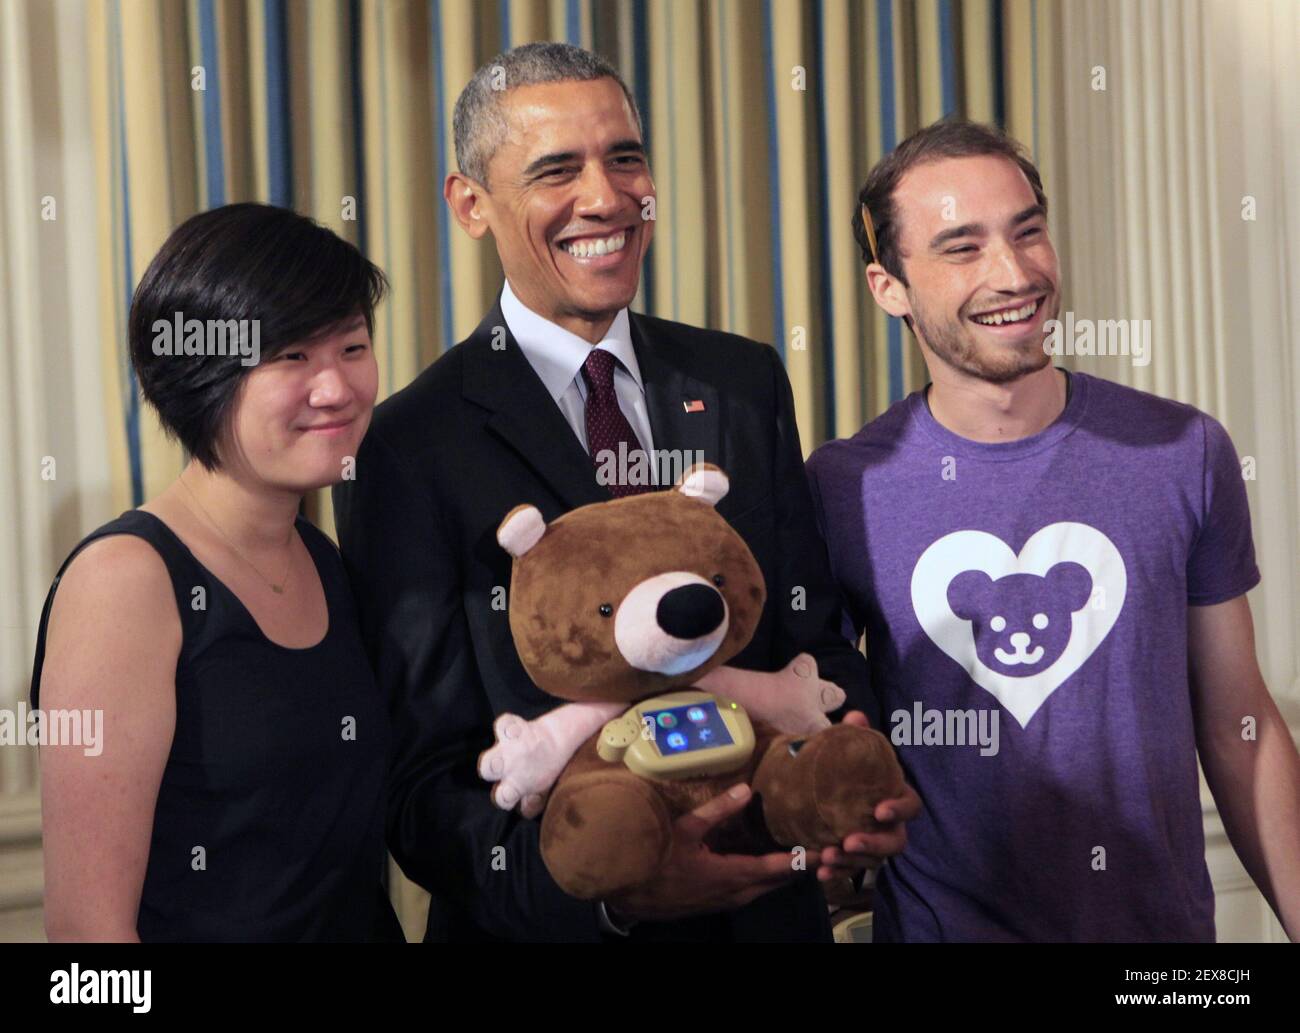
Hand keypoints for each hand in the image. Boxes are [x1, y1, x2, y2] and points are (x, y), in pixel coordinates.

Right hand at [606, 784, 799, 922]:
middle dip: (793, 872)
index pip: (773, 868)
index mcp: (728, 874)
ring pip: (758, 893)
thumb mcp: (686, 828)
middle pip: (771, 885)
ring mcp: (719, 903)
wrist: (625, 889)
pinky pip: (743, 896)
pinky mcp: (709, 905)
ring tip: (791, 864)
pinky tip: (756, 875)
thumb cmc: (654, 855)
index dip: (798, 860)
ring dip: (776, 880)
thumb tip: (746, 789)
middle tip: (814, 856)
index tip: (819, 853)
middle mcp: (730, 894)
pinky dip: (758, 884)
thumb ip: (718, 810)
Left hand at [816, 710, 921, 882]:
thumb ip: (854, 736)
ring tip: (826, 857)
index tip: (879, 811)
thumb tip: (855, 717)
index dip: (899, 809)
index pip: (911, 806)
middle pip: (895, 843)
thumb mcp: (849, 750)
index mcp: (895, 795)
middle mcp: (890, 825)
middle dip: (874, 845)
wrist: (827, 787)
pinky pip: (851, 871)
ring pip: (873, 862)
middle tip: (848, 842)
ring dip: (851, 862)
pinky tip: (820, 873)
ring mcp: (874, 845)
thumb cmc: (849, 769)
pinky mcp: (856, 858)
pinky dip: (837, 873)